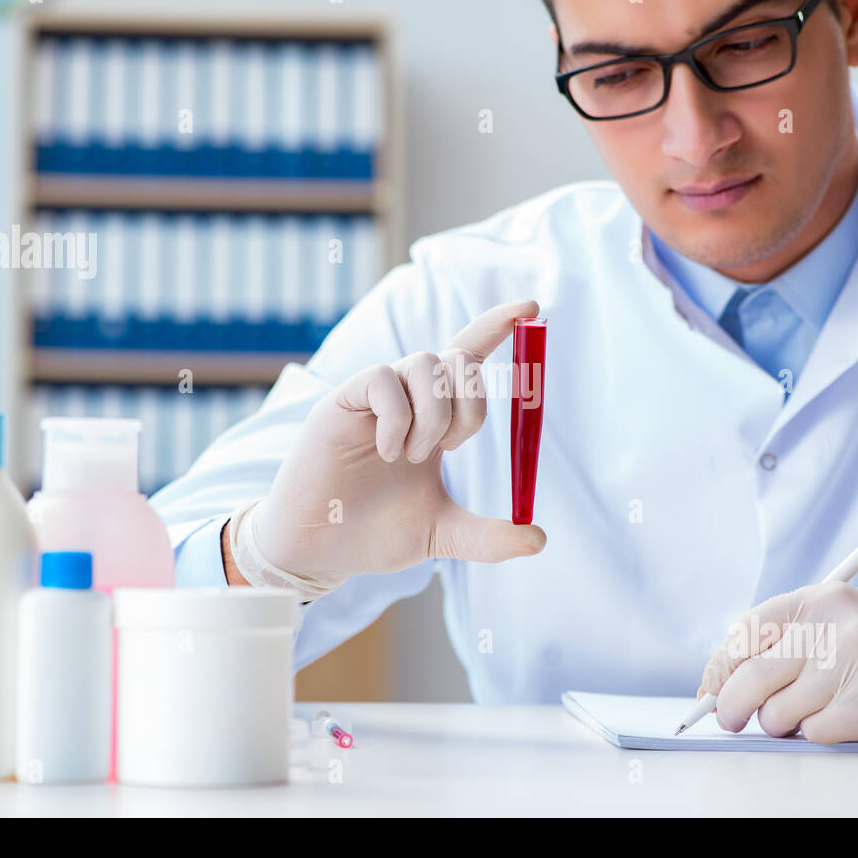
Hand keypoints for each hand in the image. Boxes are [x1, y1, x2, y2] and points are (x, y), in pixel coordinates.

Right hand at [231, 299, 546, 591]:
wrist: (319, 551)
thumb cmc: (373, 534)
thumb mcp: (441, 534)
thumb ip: (488, 537)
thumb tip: (538, 540)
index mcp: (434, 417)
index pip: (468, 356)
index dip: (497, 327)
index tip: (531, 306)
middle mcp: (408, 397)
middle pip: (458, 359)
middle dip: (471, 404)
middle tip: (447, 450)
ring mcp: (374, 396)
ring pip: (426, 364)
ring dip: (434, 416)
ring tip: (408, 458)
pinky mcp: (341, 401)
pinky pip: (384, 379)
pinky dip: (397, 419)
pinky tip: (385, 452)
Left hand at [697, 582, 857, 742]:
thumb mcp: (831, 621)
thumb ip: (778, 643)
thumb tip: (716, 686)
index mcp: (818, 599)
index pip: (744, 633)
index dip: (720, 668)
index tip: (712, 690)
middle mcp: (836, 627)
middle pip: (752, 678)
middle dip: (731, 706)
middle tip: (731, 718)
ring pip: (780, 714)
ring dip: (784, 722)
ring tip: (812, 708)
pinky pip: (815, 734)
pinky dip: (818, 733)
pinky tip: (843, 716)